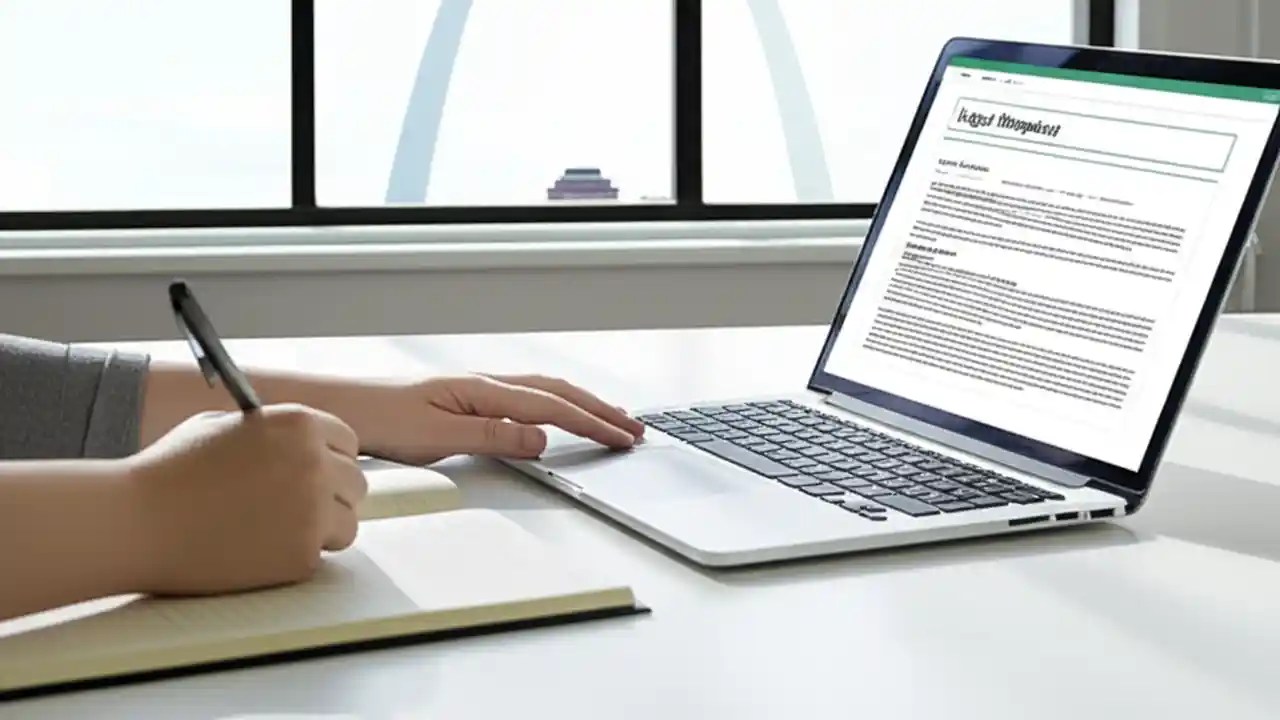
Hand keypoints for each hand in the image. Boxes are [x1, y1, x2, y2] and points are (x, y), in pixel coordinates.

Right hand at [124, 404, 367, 595]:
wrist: (135, 523)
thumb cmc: (167, 472)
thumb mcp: (221, 427)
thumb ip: (268, 432)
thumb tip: (295, 442)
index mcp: (298, 424)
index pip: (348, 443)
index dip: (331, 459)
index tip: (318, 474)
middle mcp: (315, 463)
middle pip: (356, 484)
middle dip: (331, 495)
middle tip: (297, 509)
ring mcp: (312, 510)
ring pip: (348, 523)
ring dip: (323, 529)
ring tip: (279, 532)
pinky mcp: (302, 554)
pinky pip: (320, 556)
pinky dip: (297, 557)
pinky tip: (260, 552)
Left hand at [350, 374, 645, 464]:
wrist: (340, 407)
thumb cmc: (379, 420)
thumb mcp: (436, 436)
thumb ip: (492, 436)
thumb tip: (542, 438)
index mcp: (482, 389)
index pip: (552, 406)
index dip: (593, 423)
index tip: (623, 438)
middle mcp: (484, 383)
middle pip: (557, 392)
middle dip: (600, 410)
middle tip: (634, 429)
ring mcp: (476, 389)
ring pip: (544, 390)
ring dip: (581, 405)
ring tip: (610, 418)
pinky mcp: (466, 399)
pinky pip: (525, 397)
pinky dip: (555, 404)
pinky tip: (557, 414)